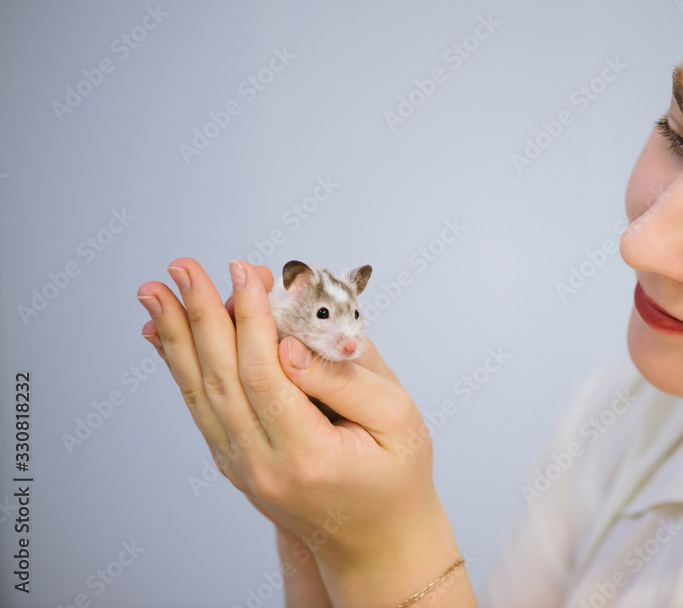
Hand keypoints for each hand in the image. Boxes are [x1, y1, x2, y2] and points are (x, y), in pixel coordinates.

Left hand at [136, 258, 444, 575]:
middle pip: (220, 379)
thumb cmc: (397, 476)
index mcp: (309, 455)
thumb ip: (345, 378)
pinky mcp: (237, 463)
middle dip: (201, 315)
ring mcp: (244, 470)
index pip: (265, 375)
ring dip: (177, 337)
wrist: (378, 540)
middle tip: (183, 268)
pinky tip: (164, 337)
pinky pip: (203, 408)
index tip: (246, 272)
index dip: (251, 319)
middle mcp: (263, 467)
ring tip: (157, 292)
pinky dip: (181, 368)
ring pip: (201, 393)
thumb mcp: (398, 419)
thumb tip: (288, 343)